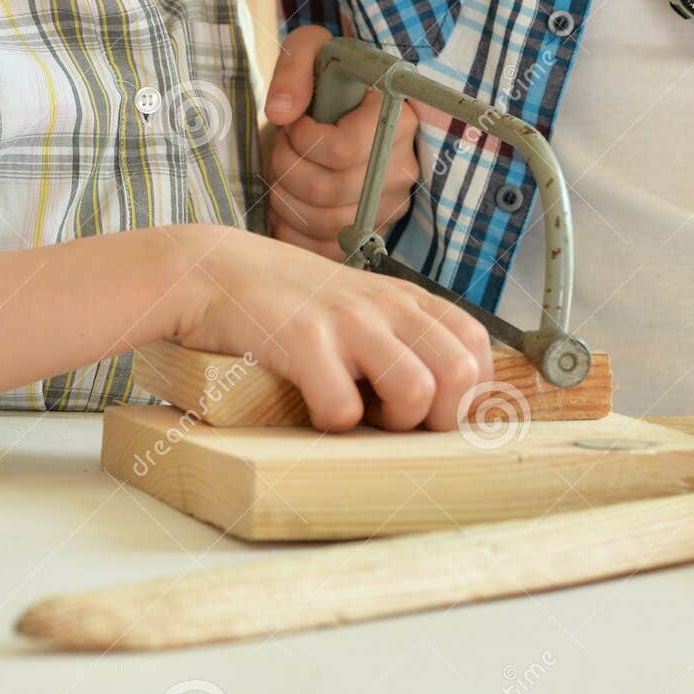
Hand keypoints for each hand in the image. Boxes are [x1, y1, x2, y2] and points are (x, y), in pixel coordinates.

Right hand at [164, 222, 493, 430]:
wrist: (216, 270)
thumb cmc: (293, 302)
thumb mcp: (363, 306)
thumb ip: (404, 336)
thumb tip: (447, 398)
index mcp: (407, 300)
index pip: (477, 349)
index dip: (465, 394)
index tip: (431, 410)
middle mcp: (386, 306)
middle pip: (460, 375)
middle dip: (436, 418)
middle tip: (395, 420)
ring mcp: (347, 321)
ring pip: (416, 392)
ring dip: (390, 423)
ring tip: (358, 412)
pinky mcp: (303, 340)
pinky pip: (341, 409)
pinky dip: (330, 424)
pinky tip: (311, 405)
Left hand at [262, 25, 419, 259]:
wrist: (348, 104)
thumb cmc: (331, 78)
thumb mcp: (312, 51)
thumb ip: (294, 69)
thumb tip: (281, 113)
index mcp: (397, 119)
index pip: (343, 150)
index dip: (303, 141)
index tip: (294, 124)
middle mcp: (403, 167)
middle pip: (328, 191)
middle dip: (285, 169)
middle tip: (280, 148)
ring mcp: (391, 205)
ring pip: (326, 224)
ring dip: (286, 200)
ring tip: (282, 173)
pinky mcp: (375, 232)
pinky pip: (330, 252)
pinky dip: (295, 234)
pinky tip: (287, 206)